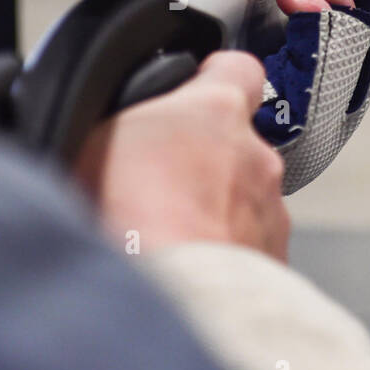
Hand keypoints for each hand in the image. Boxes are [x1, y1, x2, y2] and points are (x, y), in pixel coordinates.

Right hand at [74, 51, 288, 260]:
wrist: (172, 301)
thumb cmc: (131, 222)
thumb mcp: (93, 140)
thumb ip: (117, 121)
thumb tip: (106, 125)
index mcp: (216, 112)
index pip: (237, 68)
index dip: (214, 78)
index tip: (195, 90)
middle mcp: (256, 159)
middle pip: (236, 143)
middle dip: (205, 160)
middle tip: (160, 185)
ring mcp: (270, 214)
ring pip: (244, 200)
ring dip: (214, 211)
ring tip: (166, 235)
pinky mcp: (275, 263)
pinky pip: (248, 248)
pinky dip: (222, 255)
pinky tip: (186, 267)